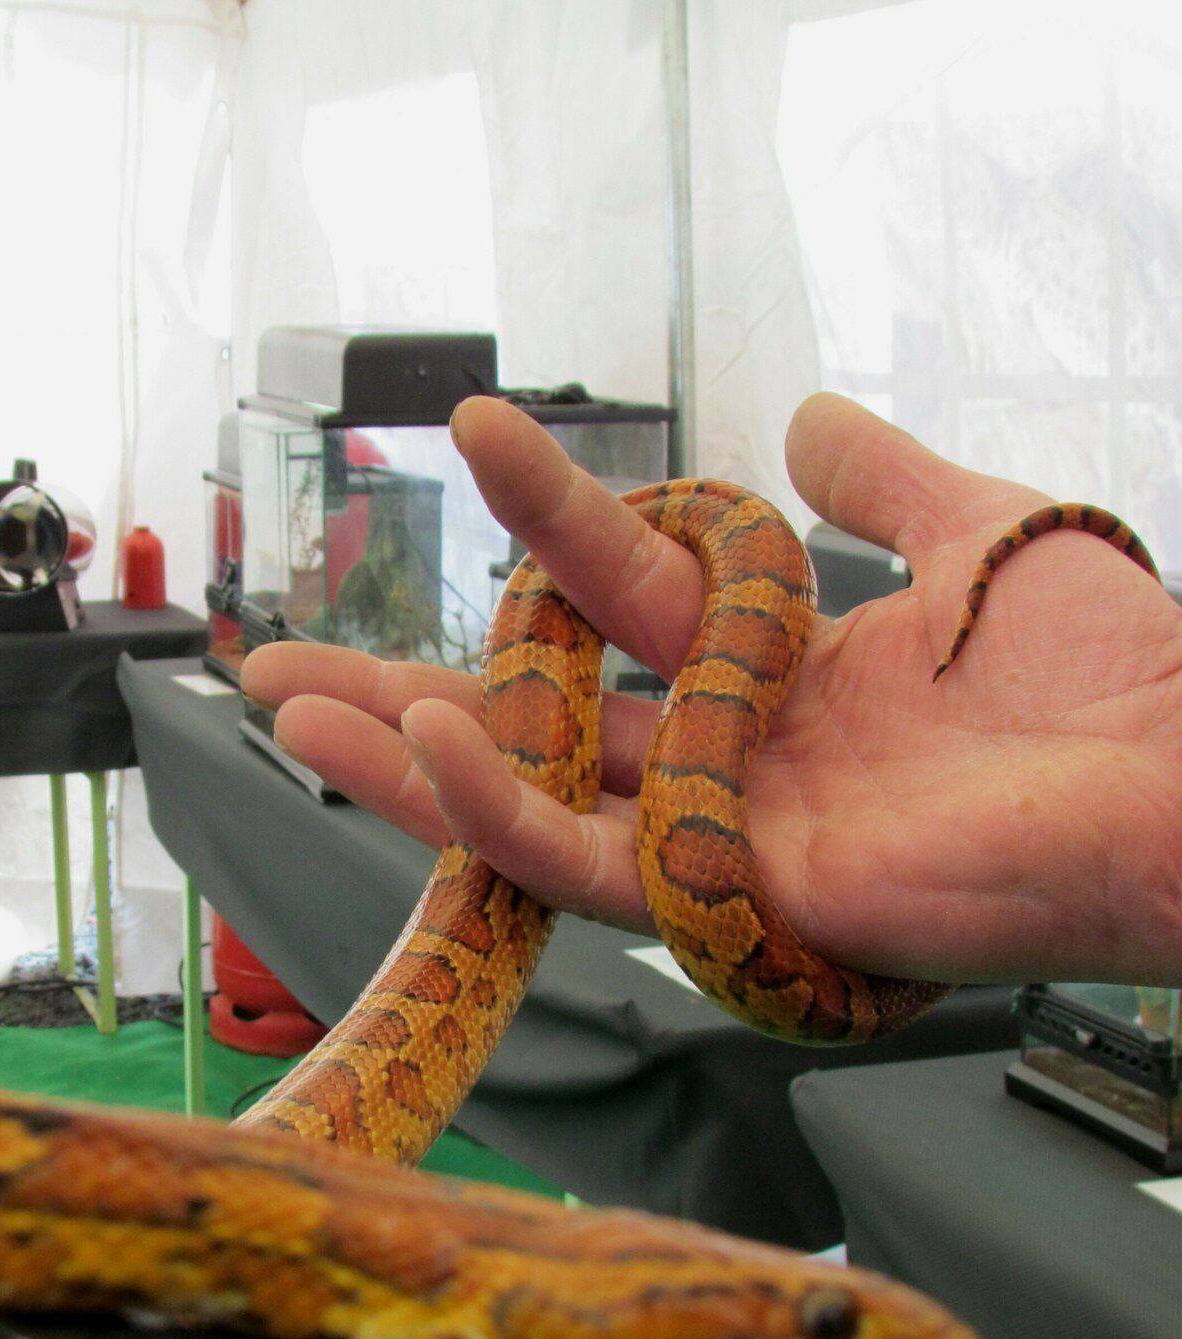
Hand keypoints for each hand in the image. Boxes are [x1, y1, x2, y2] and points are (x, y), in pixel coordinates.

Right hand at [241, 393, 1181, 988]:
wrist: (1180, 776)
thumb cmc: (1109, 674)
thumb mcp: (972, 537)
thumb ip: (883, 484)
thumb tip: (814, 414)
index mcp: (774, 689)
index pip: (624, 602)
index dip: (545, 521)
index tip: (482, 432)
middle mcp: (727, 771)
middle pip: (533, 730)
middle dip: (400, 694)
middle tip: (275, 664)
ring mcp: (718, 840)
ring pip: (523, 808)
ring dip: (403, 759)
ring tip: (290, 704)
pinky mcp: (725, 897)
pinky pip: (582, 865)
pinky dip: (496, 805)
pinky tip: (422, 735)